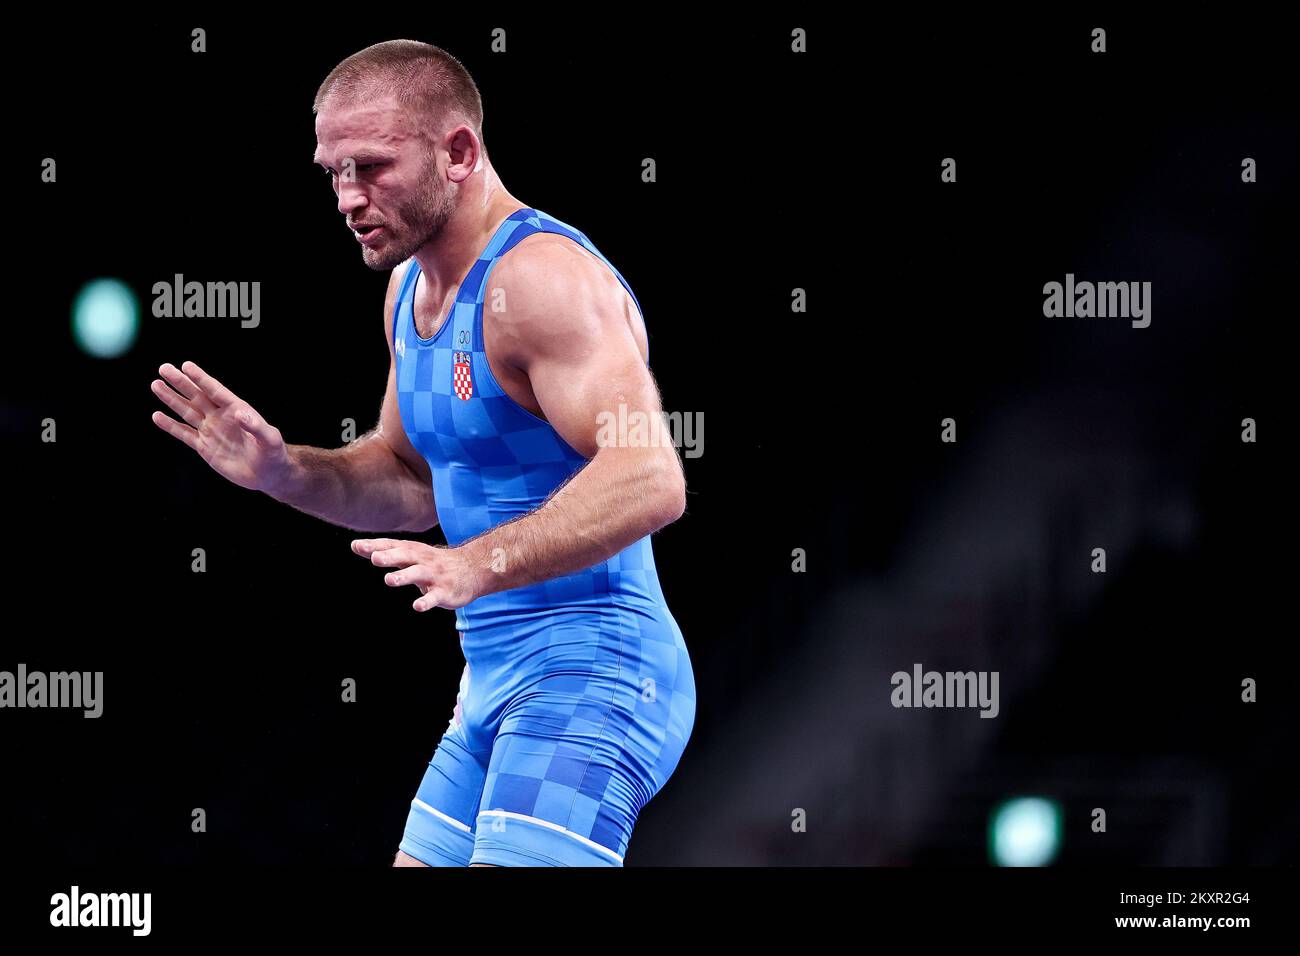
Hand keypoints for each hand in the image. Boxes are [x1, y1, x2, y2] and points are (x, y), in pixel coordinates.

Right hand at [150, 361, 293, 493]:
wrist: (268, 474)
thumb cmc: (274, 454)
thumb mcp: (270, 439)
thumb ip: (256, 427)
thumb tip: (241, 413)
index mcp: (237, 410)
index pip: (215, 391)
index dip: (201, 379)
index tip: (186, 365)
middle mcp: (221, 417)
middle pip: (197, 396)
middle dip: (181, 382)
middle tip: (164, 368)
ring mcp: (211, 431)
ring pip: (187, 411)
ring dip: (171, 399)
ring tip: (155, 384)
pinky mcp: (204, 447)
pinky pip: (184, 434)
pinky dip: (170, 426)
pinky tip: (157, 416)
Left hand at [351, 538, 483, 611]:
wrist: (472, 569)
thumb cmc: (433, 563)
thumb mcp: (410, 554)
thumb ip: (385, 551)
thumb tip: (355, 545)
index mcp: (413, 551)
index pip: (392, 546)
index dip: (375, 546)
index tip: (356, 546)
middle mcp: (423, 561)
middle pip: (405, 556)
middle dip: (390, 556)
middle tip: (374, 558)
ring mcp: (434, 576)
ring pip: (418, 574)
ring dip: (404, 577)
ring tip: (389, 580)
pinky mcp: (444, 591)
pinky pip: (434, 597)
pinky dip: (426, 601)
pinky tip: (417, 606)